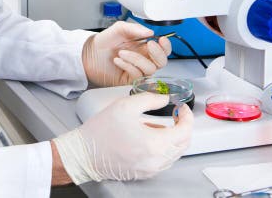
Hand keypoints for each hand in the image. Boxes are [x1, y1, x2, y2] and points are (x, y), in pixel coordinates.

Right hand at [52, 92, 192, 183]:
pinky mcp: (144, 173)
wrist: (84, 153)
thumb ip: (150, 99)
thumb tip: (165, 99)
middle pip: (183, 144)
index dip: (187, 116)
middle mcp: (156, 160)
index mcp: (155, 144)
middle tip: (176, 114)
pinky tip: (149, 137)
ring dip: (173, 137)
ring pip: (174, 153)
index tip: (181, 107)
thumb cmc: (101, 132)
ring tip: (158, 124)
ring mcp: (151, 169)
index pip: (185, 131)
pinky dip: (163, 148)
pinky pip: (163, 160)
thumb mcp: (126, 106)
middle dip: (183, 127)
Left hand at [83, 21, 171, 87]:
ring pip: (149, 69)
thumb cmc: (104, 42)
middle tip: (149, 45)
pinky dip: (128, 66)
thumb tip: (150, 32)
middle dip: (158, 54)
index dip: (166, 46)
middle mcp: (143, 59)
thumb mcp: (119, 29)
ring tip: (122, 52)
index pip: (162, 49)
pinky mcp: (129, 80)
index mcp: (144, 46)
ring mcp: (137, 70)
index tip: (162, 40)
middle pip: (162, 62)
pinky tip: (118, 60)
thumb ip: (134, 29)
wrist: (88, 54)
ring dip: (137, 59)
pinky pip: (136, 75)